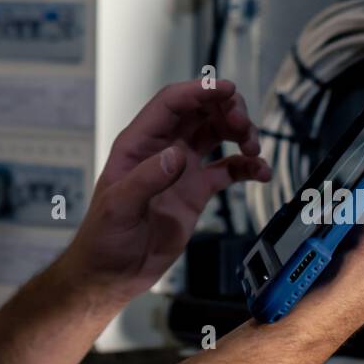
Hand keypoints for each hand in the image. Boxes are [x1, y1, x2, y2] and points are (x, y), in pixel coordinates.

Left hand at [63, 79, 268, 304]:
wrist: (112, 273)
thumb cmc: (104, 238)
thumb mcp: (119, 208)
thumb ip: (147, 180)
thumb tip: (176, 154)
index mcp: (138, 144)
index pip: (171, 104)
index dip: (198, 91)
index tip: (226, 89)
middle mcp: (162, 150)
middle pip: (199, 112)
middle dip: (225, 109)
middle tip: (243, 125)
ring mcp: (181, 169)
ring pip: (216, 134)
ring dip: (239, 133)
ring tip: (253, 148)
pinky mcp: (196, 191)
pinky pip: (227, 170)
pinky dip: (246, 167)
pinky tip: (260, 172)